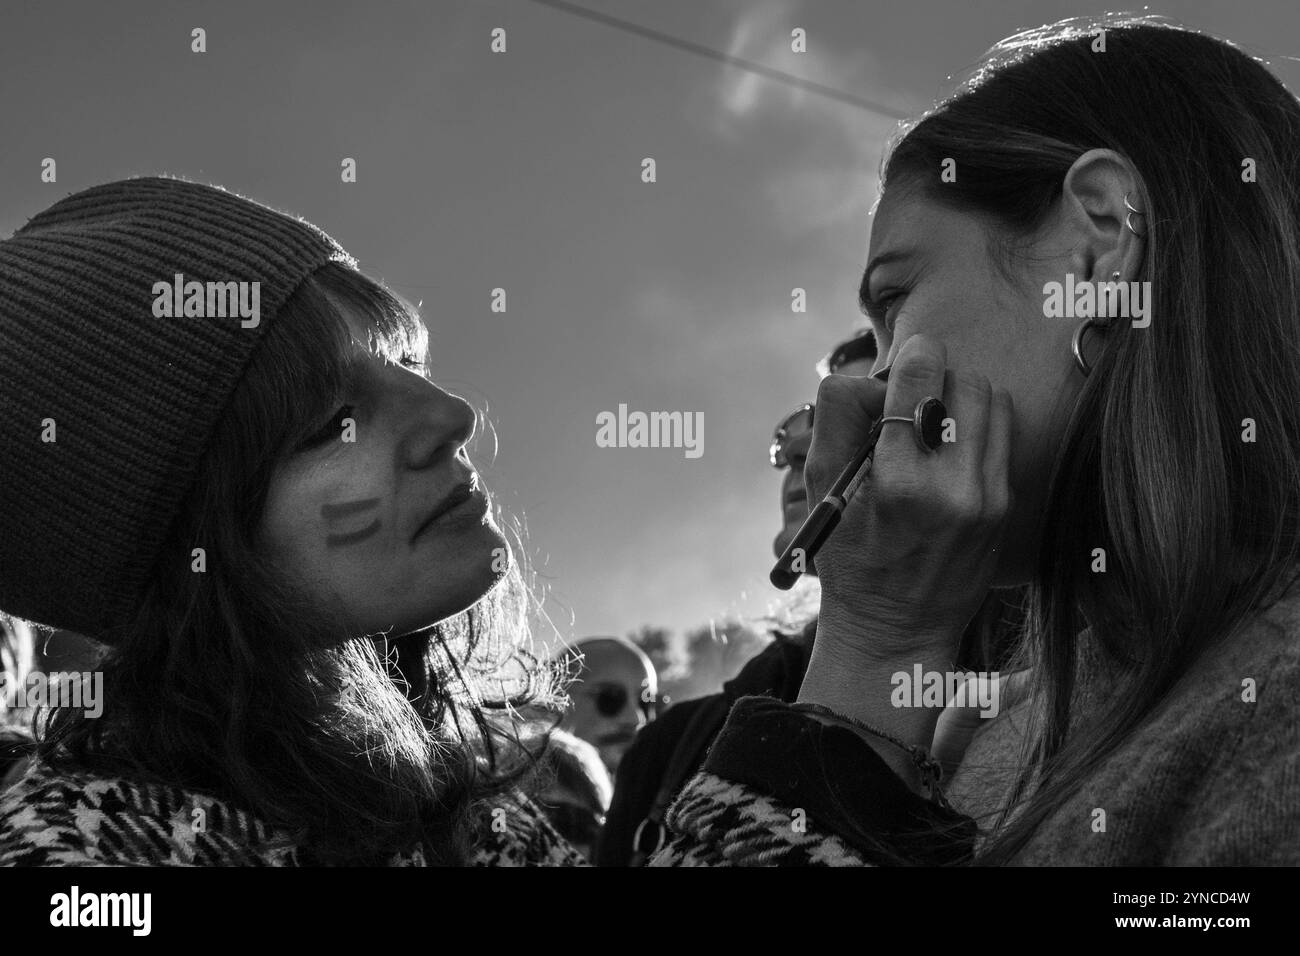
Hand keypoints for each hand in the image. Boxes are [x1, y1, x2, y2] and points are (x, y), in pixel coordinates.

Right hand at [805, 333, 1013, 663]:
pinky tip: (948, 455)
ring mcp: (988, 500)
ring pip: (992, 402)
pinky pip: (1003, 436)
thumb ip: (839, 418)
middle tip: (909, 407)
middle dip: (936, 382)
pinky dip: (977, 429)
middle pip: (964, 383)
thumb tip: (874, 375)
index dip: (912, 358)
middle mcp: (953, 489)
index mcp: (899, 483)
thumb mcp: (823, 489)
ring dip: (961, 401)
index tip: (905, 359)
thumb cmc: (849, 560)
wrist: (895, 632)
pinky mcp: (1006, 508)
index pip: (919, 381)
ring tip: (931, 428)